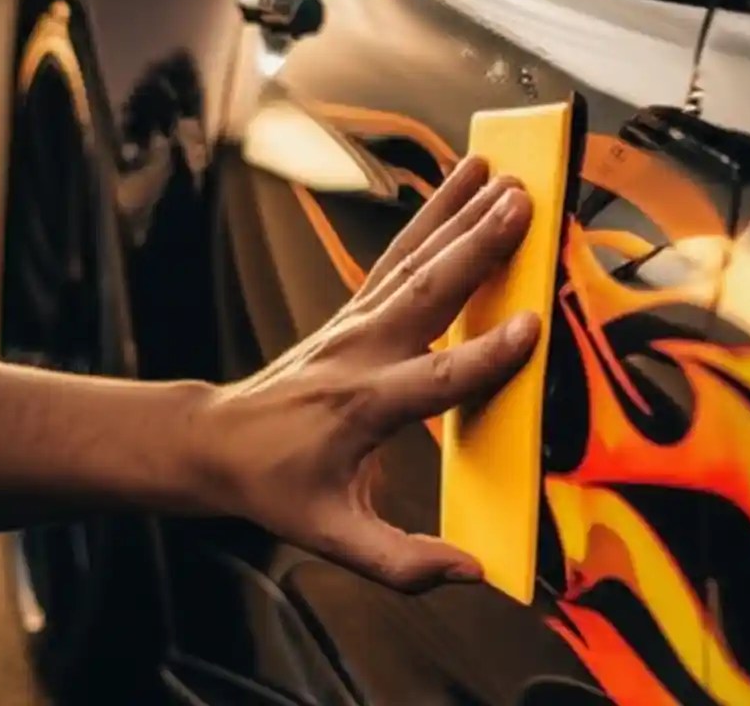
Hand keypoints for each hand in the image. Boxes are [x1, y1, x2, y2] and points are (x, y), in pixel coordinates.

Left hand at [191, 157, 537, 590]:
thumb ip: (401, 561)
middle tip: (524, 205)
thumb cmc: (276, 489)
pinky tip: (459, 183)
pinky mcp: (354, 310)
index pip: (435, 380)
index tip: (533, 326)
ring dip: (459, 215)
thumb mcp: (331, 537)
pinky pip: (397, 256)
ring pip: (414, 261)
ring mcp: (355, 324)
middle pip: (428, 293)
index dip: (486, 357)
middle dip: (477, 248)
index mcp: (364, 409)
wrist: (216, 443)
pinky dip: (429, 215)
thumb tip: (471, 573)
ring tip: (503, 176)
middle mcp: (361, 354)